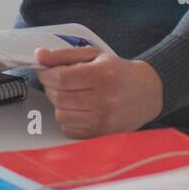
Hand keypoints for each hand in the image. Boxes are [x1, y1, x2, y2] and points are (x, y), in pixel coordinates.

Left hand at [34, 47, 164, 138]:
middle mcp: (104, 99)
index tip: (46, 72)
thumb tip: (39, 56)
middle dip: (51, 88)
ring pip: (61, 115)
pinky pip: (69, 129)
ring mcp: (104, 120)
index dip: (46, 75)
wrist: (148, 92)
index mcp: (102, 75)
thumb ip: (64, 55)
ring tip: (71, 95)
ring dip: (59, 104)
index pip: (61, 78)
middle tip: (58, 82)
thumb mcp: (94, 55)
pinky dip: (68, 119)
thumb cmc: (120, 73)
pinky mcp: (102, 134)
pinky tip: (79, 109)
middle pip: (58, 97)